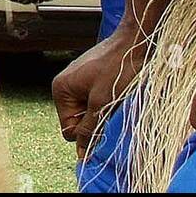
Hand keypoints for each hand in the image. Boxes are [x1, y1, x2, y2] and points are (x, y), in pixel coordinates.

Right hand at [52, 25, 146, 158]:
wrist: (135, 42)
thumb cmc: (117, 69)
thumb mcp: (102, 104)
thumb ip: (89, 129)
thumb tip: (80, 154)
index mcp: (60, 89)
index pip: (68, 129)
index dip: (86, 132)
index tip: (104, 123)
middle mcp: (66, 85)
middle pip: (79, 121)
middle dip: (96, 120)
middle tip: (111, 109)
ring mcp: (79, 81)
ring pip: (90, 112)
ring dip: (104, 112)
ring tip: (117, 98)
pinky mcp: (93, 78)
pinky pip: (96, 101)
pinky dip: (108, 103)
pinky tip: (118, 93)